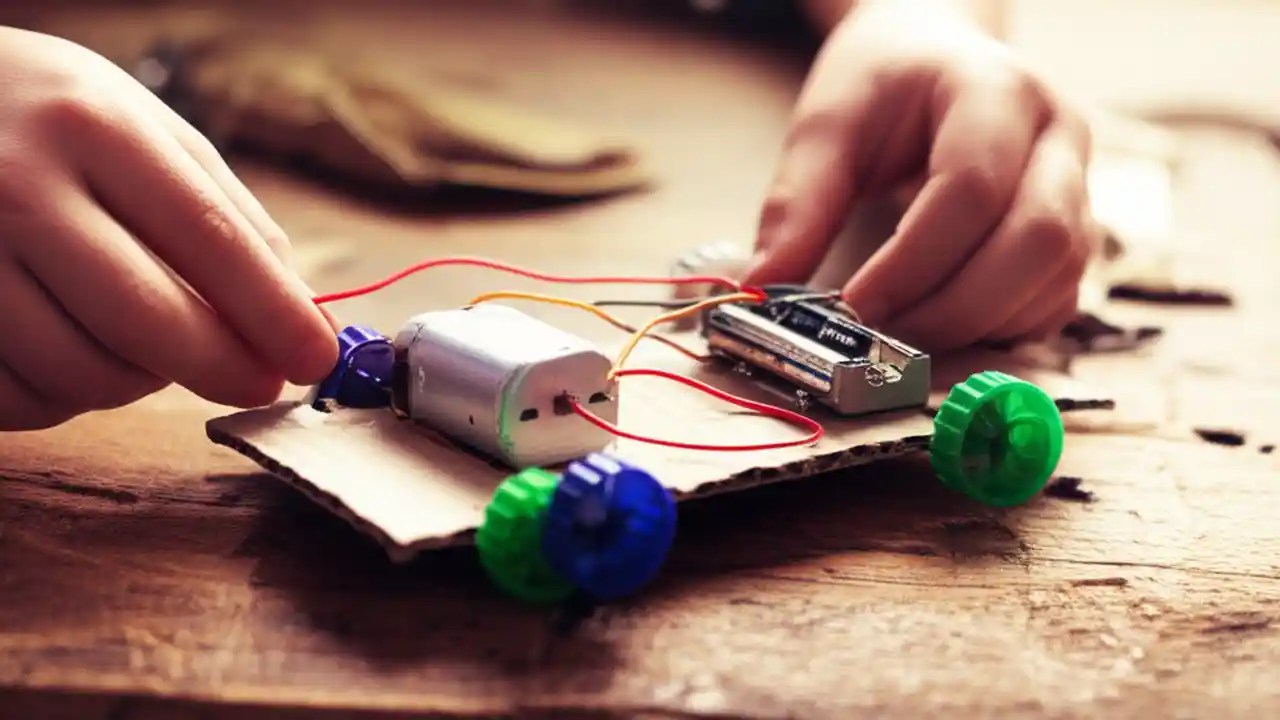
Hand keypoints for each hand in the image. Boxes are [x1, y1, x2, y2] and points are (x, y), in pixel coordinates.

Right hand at [0, 28, 336, 430]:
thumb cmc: (50, 122)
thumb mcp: (141, 129)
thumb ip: (224, 213)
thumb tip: (299, 310)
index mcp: (92, 126)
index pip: (209, 238)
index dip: (274, 313)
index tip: (315, 357)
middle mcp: (17, 186)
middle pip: (148, 320)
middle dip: (223, 368)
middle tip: (258, 382)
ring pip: (85, 373)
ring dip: (139, 381)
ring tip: (145, 341)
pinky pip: (24, 399)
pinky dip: (67, 395)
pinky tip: (74, 346)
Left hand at [743, 0, 1096, 350]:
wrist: (934, 56)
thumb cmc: (884, 83)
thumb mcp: (827, 123)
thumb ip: (798, 204)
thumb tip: (763, 288)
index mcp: (996, 90)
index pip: (970, 191)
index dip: (912, 265)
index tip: (853, 308)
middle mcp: (1058, 134)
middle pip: (1037, 241)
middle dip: (954, 309)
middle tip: (881, 339)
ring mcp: (1079, 183)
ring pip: (1058, 277)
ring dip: (981, 327)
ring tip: (904, 339)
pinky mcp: (1074, 230)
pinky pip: (1058, 300)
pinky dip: (1003, 331)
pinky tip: (943, 332)